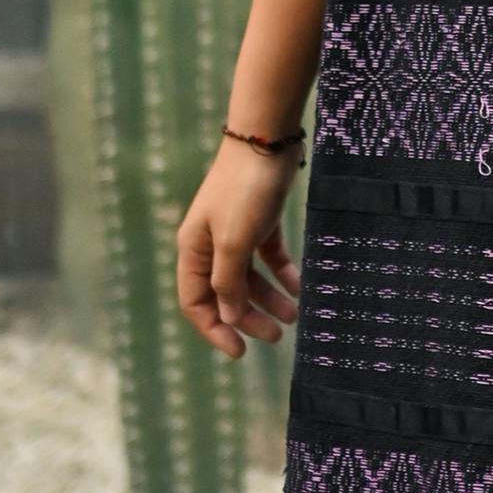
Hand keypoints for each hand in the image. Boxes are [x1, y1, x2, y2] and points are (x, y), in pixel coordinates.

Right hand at [175, 139, 304, 360]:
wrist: (267, 138)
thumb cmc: (245, 190)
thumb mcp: (234, 242)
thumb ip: (229, 282)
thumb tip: (228, 316)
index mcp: (193, 249)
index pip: (195, 302)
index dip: (214, 329)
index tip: (239, 353)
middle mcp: (210, 243)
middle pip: (225, 293)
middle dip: (248, 317)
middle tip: (277, 337)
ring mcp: (235, 230)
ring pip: (249, 276)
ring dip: (269, 298)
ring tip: (294, 316)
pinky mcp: (259, 218)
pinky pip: (268, 256)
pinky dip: (282, 272)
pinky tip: (298, 286)